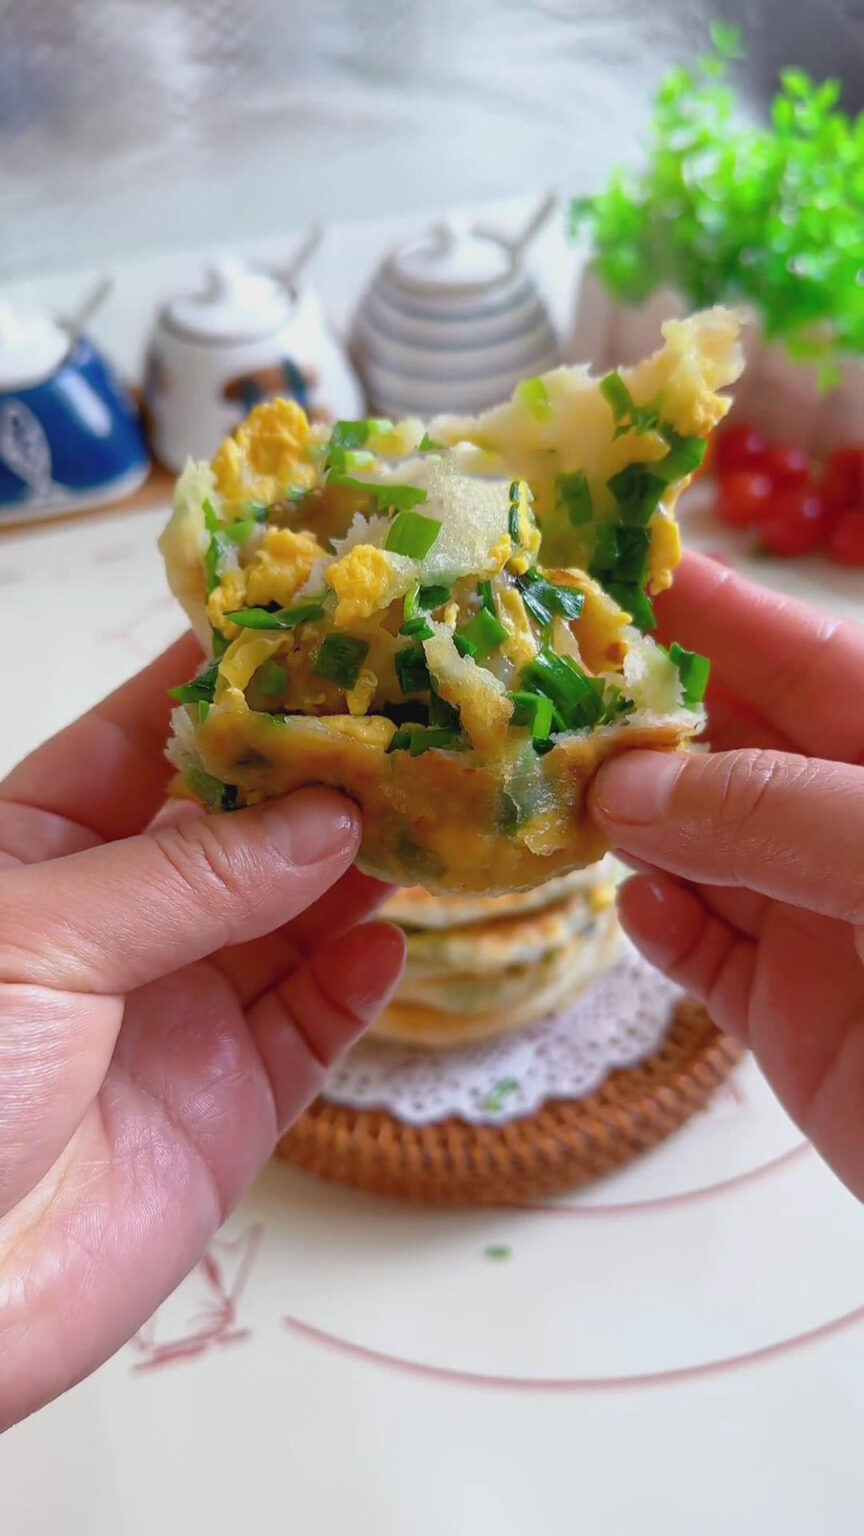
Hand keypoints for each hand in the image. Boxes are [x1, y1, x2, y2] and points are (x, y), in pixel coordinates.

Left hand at [0, 636, 404, 1430]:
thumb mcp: (40, 941)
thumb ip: (189, 876)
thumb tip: (328, 817)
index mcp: (38, 851)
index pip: (141, 736)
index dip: (224, 681)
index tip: (315, 624)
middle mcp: (116, 923)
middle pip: (236, 825)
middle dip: (317, 773)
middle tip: (413, 718)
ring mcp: (177, 1015)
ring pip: (291, 921)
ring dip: (358, 871)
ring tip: (437, 813)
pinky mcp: (227, 1109)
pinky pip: (310, 1030)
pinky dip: (356, 985)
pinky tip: (395, 940)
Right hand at [591, 553, 863, 1202]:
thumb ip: (774, 810)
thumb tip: (624, 786)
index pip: (786, 649)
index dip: (693, 605)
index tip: (584, 572)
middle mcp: (848, 821)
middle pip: (722, 744)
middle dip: (631, 719)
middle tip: (522, 699)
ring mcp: (817, 914)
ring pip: (691, 844)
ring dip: (624, 822)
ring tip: (548, 801)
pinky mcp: (787, 1010)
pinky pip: (702, 947)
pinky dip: (662, 924)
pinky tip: (640, 910)